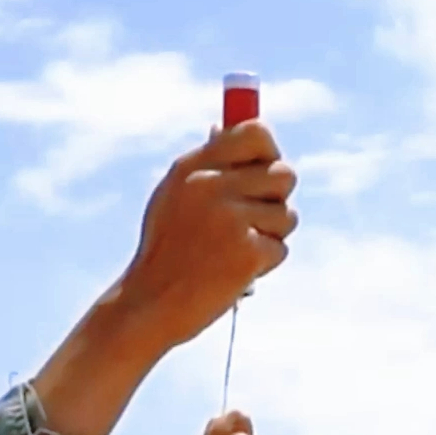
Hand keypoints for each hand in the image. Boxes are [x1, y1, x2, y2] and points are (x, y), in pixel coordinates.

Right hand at [121, 122, 297, 350]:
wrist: (149, 305)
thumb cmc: (164, 252)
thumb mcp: (172, 196)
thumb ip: (205, 165)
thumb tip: (229, 128)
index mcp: (194, 167)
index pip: (256, 133)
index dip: (270, 152)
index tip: (266, 171)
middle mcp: (212, 187)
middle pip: (283, 174)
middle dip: (277, 199)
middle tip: (255, 220)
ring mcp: (231, 220)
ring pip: (286, 215)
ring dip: (270, 236)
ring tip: (236, 251)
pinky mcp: (247, 253)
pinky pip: (279, 249)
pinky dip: (264, 264)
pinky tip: (235, 273)